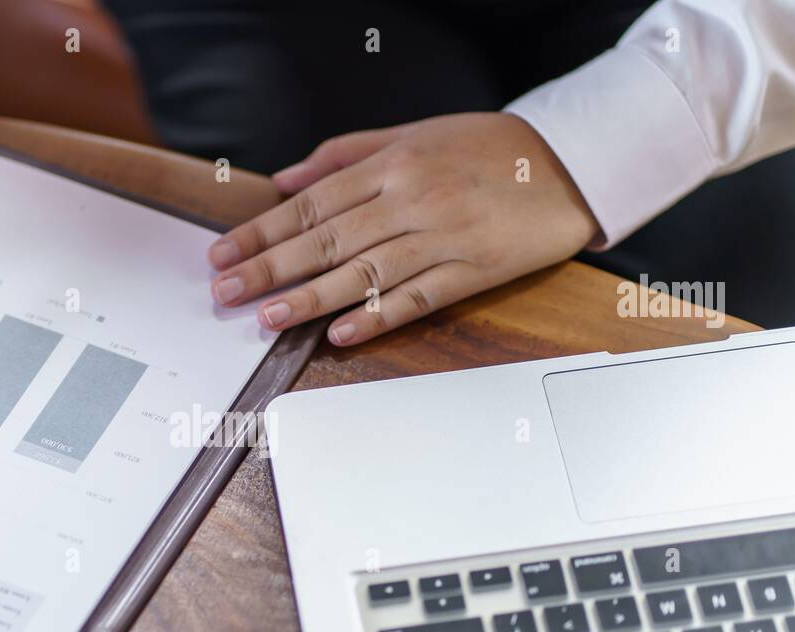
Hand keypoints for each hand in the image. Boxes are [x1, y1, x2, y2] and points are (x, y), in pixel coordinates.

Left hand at [207, 113, 599, 344]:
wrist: (570, 161)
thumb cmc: (488, 148)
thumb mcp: (413, 134)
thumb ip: (347, 155)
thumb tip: (287, 179)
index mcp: (392, 164)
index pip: (311, 203)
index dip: (262, 231)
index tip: (224, 254)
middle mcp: (410, 199)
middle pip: (326, 239)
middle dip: (269, 267)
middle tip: (225, 292)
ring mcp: (442, 237)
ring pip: (364, 272)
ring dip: (310, 298)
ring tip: (267, 317)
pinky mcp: (472, 270)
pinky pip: (417, 297)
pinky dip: (378, 317)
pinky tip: (341, 334)